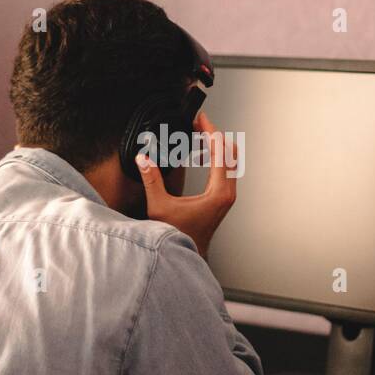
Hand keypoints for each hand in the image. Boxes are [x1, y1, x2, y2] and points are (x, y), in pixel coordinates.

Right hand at [136, 111, 236, 257]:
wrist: (188, 255)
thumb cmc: (179, 238)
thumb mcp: (160, 207)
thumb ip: (151, 180)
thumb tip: (143, 159)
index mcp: (218, 193)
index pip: (220, 152)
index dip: (210, 131)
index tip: (201, 119)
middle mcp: (226, 193)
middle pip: (230, 152)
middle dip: (214, 134)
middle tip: (199, 123)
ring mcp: (226, 196)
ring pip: (230, 161)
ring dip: (216, 145)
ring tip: (199, 135)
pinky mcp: (222, 199)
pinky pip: (226, 170)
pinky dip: (216, 157)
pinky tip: (202, 153)